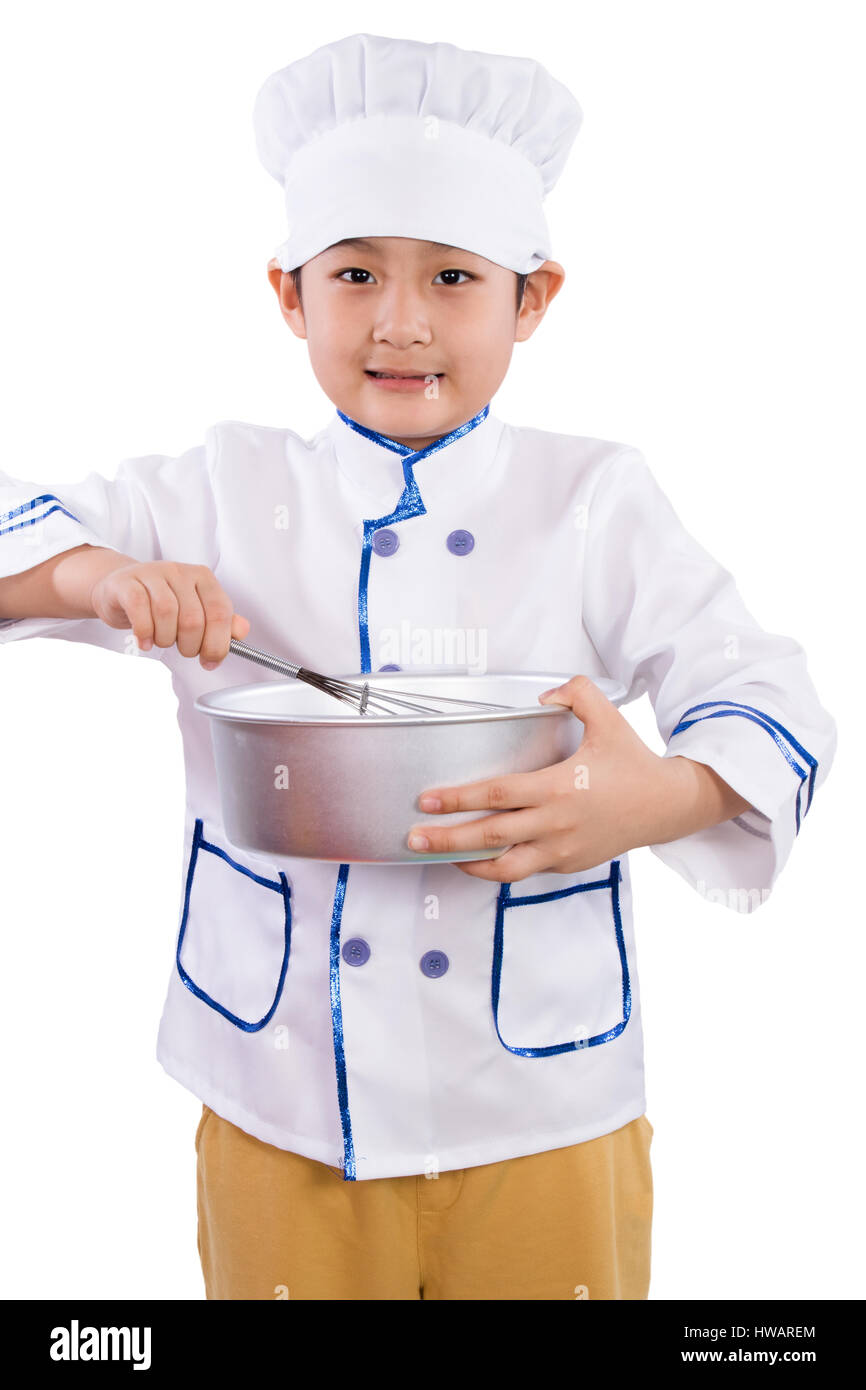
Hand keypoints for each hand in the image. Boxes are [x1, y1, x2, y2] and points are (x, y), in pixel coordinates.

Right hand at [90, 560, 249, 668]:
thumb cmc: (160, 602)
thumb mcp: (195, 610)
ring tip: (162, 641)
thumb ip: (221, 622)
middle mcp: (180, 572)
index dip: (218, 643)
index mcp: (203, 578)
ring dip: (166, 639)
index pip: (220, 612)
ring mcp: (152, 574)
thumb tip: (242, 631)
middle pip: (193, 618)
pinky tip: (145, 642)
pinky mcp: (127, 583)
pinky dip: (144, 633)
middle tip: (183, 650)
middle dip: (190, 645)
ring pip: (166, 614)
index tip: (210, 661)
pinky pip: (140, 610)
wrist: (120, 588)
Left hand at [406, 674, 744, 881]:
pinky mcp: (568, 863)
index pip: (497, 795)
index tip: (428, 799)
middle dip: (447, 838)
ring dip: (467, 863)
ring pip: (505, 867)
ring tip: (438, 856)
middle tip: (413, 836)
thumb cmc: (633, 762)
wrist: (666, 806)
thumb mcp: (609, 718)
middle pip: (490, 836)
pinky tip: (477, 858)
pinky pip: (525, 870)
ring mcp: (562, 849)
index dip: (459, 798)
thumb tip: (543, 695)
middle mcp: (556, 823)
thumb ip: (576, 694)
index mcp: (559, 787)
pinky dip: (498, 867)